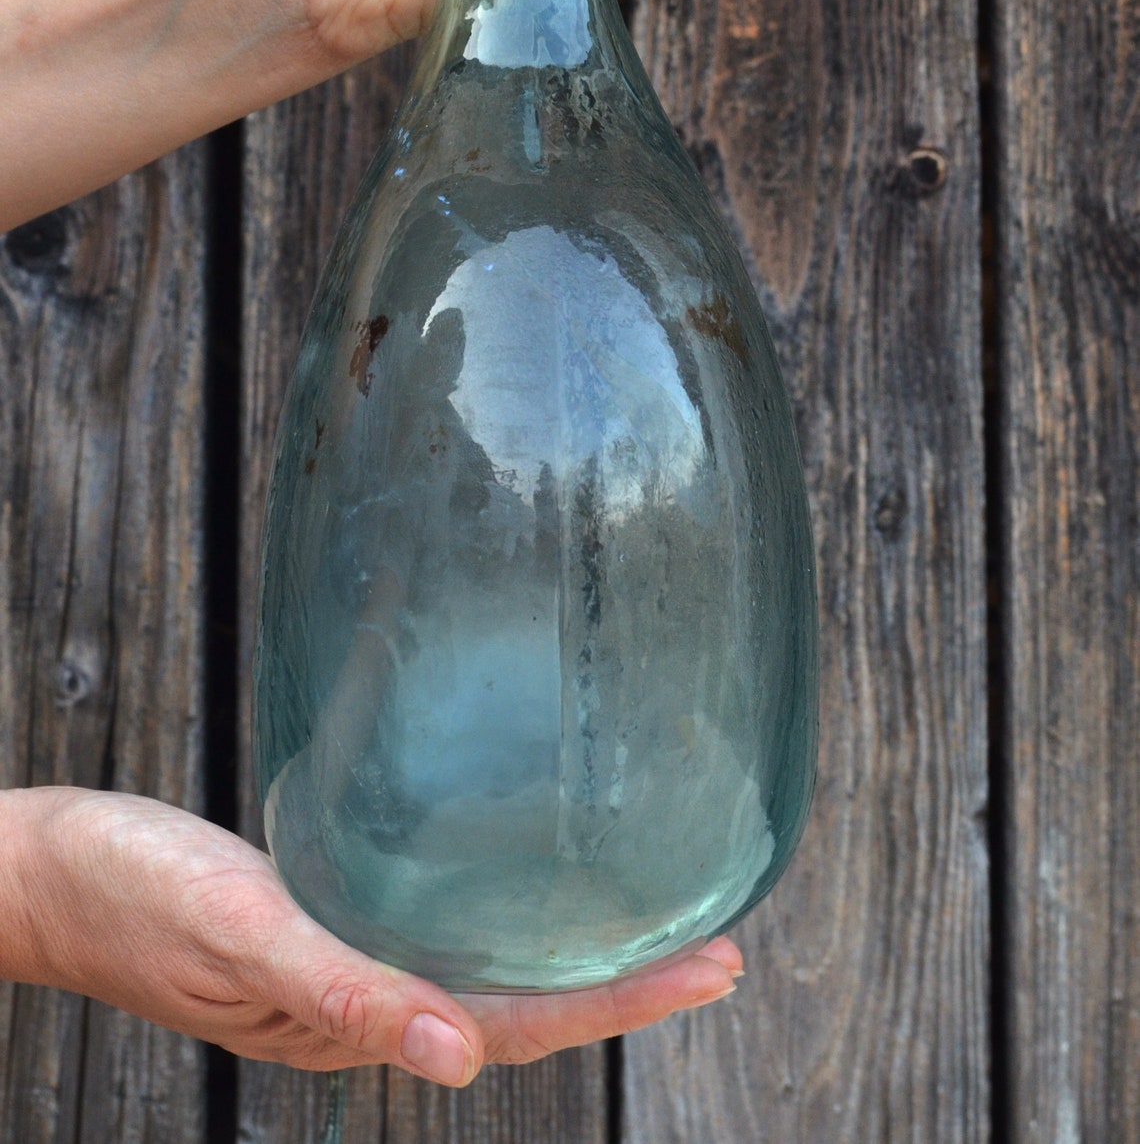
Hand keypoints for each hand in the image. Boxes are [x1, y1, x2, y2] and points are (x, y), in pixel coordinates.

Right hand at [4, 788, 740, 1082]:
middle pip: (518, 1008)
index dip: (619, 998)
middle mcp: (362, 1004)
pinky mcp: (323, 922)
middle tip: (721, 951)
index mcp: (349, 1017)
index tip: (713, 967)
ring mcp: (343, 968)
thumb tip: (457, 1056)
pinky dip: (495, 925)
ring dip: (571, 959)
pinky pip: (429, 938)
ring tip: (650, 927)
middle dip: (623, 984)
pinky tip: (519, 893)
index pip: (515, 1022)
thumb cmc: (130, 893)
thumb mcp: (237, 931)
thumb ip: (341, 988)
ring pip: (482, 978)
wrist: (51, 870)